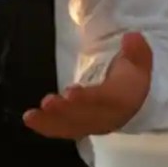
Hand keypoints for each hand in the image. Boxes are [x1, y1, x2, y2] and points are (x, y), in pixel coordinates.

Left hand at [22, 31, 151, 138]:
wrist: (133, 98)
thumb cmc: (130, 75)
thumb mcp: (138, 60)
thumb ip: (136, 50)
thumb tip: (132, 37)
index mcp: (124, 99)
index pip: (106, 101)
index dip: (88, 99)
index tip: (71, 93)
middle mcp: (108, 117)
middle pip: (85, 117)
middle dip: (66, 112)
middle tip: (48, 103)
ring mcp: (92, 125)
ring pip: (72, 126)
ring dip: (51, 121)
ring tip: (31, 115)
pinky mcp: (80, 127)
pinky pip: (63, 129)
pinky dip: (46, 126)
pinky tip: (29, 120)